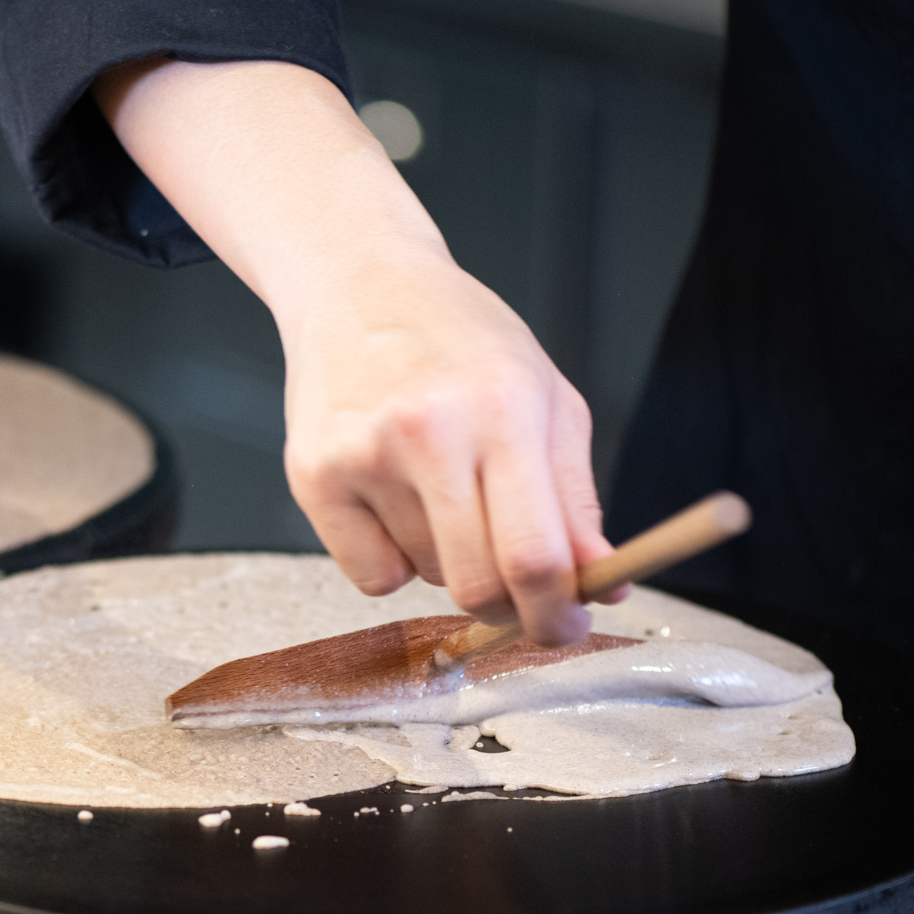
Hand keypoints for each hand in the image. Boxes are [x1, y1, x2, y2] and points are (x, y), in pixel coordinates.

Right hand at [277, 254, 613, 644]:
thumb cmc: (460, 341)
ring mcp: (364, 455)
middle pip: (477, 586)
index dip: (557, 614)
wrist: (359, 285)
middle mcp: (430, 431)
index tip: (565, 628)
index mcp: (504, 410)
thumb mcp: (545, 399)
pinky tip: (392, 500)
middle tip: (517, 597)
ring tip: (440, 490)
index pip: (535, 556)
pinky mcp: (313, 474)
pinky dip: (392, 561)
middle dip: (508, 610)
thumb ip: (574, 499)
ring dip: (448, 562)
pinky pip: (371, 576)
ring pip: (427, 578)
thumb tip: (601, 586)